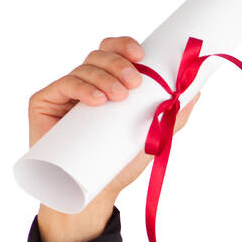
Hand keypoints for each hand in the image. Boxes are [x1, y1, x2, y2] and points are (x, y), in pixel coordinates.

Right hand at [29, 35, 201, 241]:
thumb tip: (197, 93)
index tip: (142, 56)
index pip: (113, 53)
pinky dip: (81, 88)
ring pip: (83, 69)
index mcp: (107, 84)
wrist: (91, 195)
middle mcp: (85, 83)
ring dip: (103, 77)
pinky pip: (63, 85)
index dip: (124, 46)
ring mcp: (64, 92)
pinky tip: (96, 100)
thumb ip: (173, 117)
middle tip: (135, 82)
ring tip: (118, 97)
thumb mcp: (151, 139)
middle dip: (118, 63)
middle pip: (99, 56)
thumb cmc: (118, 165)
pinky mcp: (44, 103)